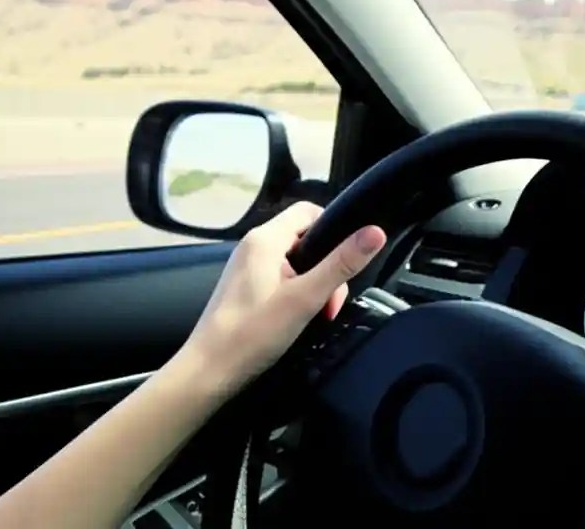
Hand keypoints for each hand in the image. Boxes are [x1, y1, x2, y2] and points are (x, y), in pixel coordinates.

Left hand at [174, 202, 386, 396]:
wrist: (209, 372)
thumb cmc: (252, 334)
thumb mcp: (305, 298)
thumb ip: (341, 264)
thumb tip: (375, 232)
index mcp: (265, 238)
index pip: (310, 212)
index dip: (335, 231)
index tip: (345, 264)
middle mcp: (253, 246)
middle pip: (306, 239)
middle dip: (327, 269)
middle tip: (328, 303)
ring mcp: (247, 267)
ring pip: (296, 262)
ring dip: (313, 286)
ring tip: (314, 314)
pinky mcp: (245, 288)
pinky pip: (281, 278)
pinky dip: (296, 294)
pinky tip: (297, 319)